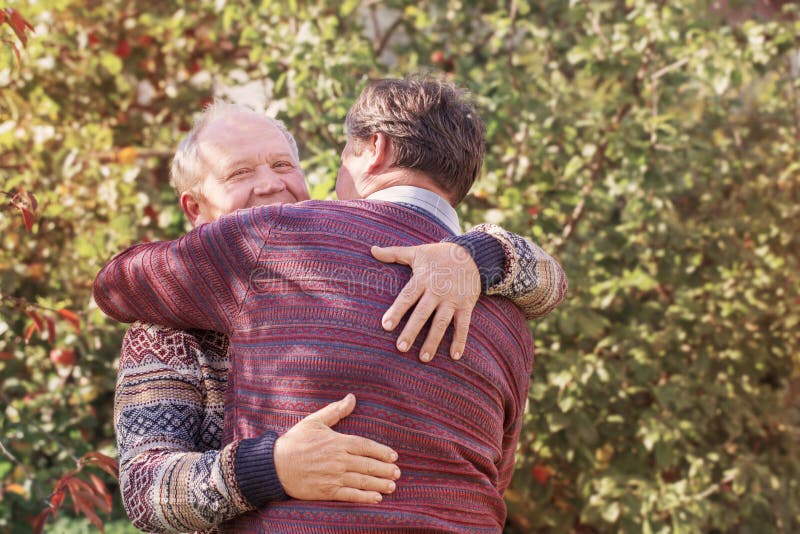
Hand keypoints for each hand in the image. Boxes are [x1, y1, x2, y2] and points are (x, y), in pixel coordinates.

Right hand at [273, 393, 399, 503]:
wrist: (275, 465)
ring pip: (362, 481)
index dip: (381, 451)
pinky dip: (364, 497)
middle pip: (367, 465)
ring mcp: (333, 477)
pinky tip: (376, 498)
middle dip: (384, 469)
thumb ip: (335, 411)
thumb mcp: (314, 421)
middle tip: (397, 473)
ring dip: (379, 484)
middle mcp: (338, 460)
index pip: (365, 446)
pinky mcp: (327, 491)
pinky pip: (350, 495)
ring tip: (392, 486)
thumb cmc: (295, 442)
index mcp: (337, 442)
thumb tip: (352, 397)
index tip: (393, 456)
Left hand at [371, 242, 480, 361]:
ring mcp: (453, 299)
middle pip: (423, 313)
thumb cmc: (439, 255)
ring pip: (442, 322)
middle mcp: (437, 291)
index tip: (385, 325)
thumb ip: (394, 253)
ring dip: (433, 340)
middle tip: (400, 348)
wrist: (472, 254)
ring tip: (423, 358)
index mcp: (423, 279)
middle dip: (412, 330)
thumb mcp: (417, 252)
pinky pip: (464, 325)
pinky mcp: (466, 305)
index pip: (407, 297)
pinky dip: (460, 340)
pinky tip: (455, 356)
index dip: (397, 311)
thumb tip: (372, 249)